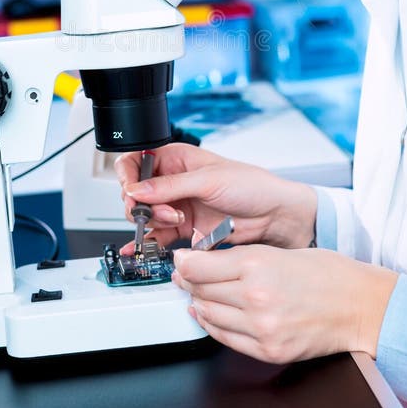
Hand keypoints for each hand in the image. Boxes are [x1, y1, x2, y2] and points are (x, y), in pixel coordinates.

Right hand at [114, 143, 316, 253]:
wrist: (276, 217)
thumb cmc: (253, 186)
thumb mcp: (210, 180)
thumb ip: (171, 186)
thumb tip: (139, 189)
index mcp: (178, 159)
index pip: (138, 162)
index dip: (130, 175)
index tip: (133, 190)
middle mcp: (175, 182)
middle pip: (137, 192)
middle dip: (142, 203)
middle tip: (160, 211)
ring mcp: (179, 206)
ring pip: (146, 215)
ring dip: (152, 221)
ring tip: (175, 221)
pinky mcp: (186, 230)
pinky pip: (159, 237)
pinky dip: (148, 242)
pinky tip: (140, 248)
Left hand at [172, 245, 398, 362]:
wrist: (362, 306)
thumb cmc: (329, 274)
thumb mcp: (279, 251)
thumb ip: (239, 257)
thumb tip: (202, 260)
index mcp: (259, 264)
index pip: (199, 266)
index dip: (184, 262)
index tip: (181, 260)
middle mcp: (256, 296)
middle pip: (200, 289)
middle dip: (189, 280)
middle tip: (186, 274)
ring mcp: (261, 327)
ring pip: (208, 313)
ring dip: (199, 302)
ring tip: (199, 293)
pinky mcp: (267, 350)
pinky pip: (224, 338)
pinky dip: (212, 325)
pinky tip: (209, 315)